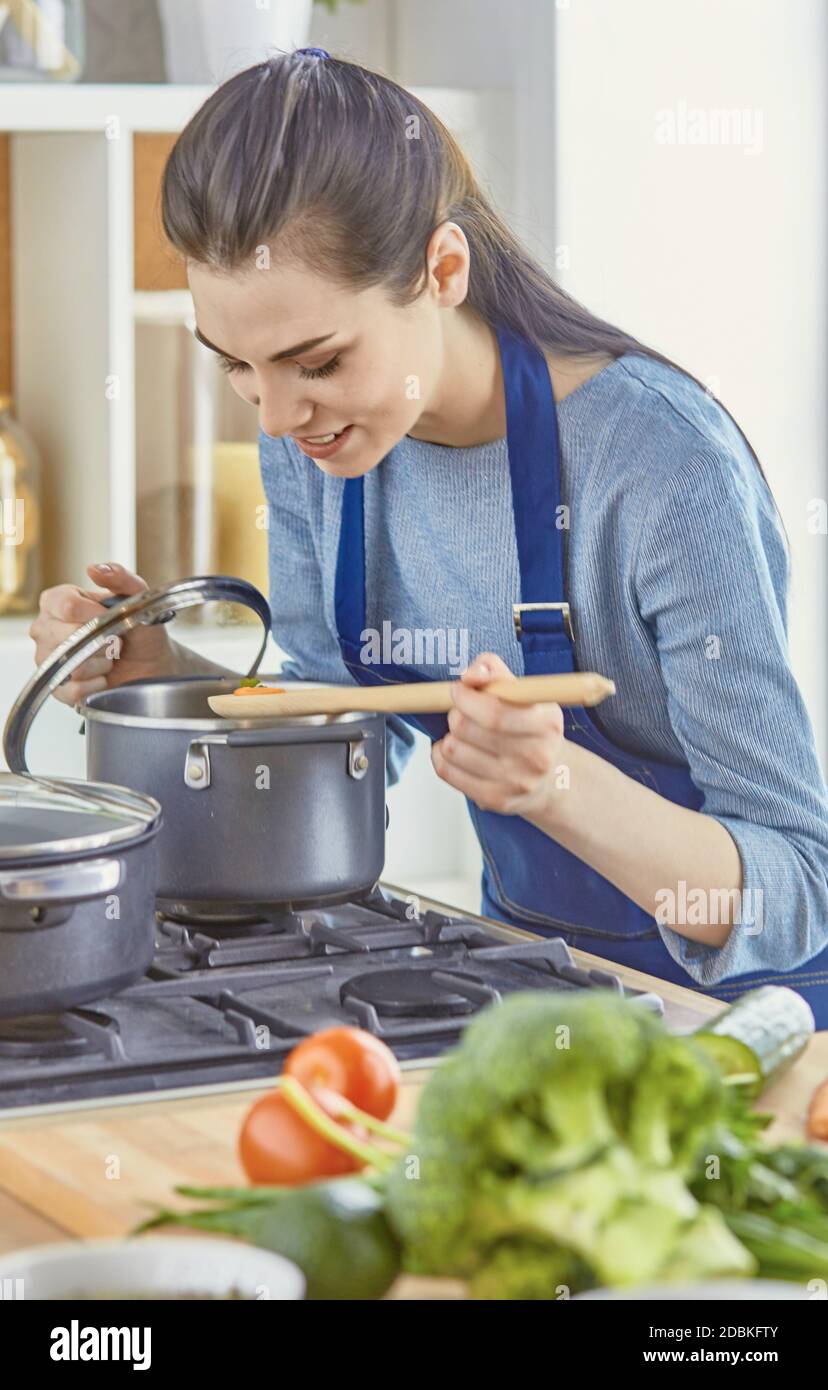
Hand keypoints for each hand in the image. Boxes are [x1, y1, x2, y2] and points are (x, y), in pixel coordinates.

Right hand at [29, 562, 174, 706]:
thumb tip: (94, 569)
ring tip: (110, 657)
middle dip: (101, 640)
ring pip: (70, 664)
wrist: (151, 662)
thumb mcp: (137, 597)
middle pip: (65, 636)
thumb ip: (120, 577)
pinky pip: (74, 689)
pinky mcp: (57, 688)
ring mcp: (48, 660)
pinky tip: (104, 676)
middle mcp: (45, 628)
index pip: (65, 605)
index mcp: (57, 601)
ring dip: (102, 663)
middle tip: (114, 640)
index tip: (112, 617)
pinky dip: (98, 683)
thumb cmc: (140, 628)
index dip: (94, 614)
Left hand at [431, 651, 565, 816]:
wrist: (551, 778)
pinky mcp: (496, 800)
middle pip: (468, 728)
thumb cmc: (531, 728)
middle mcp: (535, 756)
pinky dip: (440, 755)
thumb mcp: (525, 694)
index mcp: (546, 723)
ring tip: (461, 733)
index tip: (458, 689)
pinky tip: (453, 750)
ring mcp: (516, 782)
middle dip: (455, 713)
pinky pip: (447, 772)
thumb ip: (496, 671)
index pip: (495, 712)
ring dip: (449, 735)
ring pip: (453, 749)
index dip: (466, 698)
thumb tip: (470, 675)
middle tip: (460, 711)